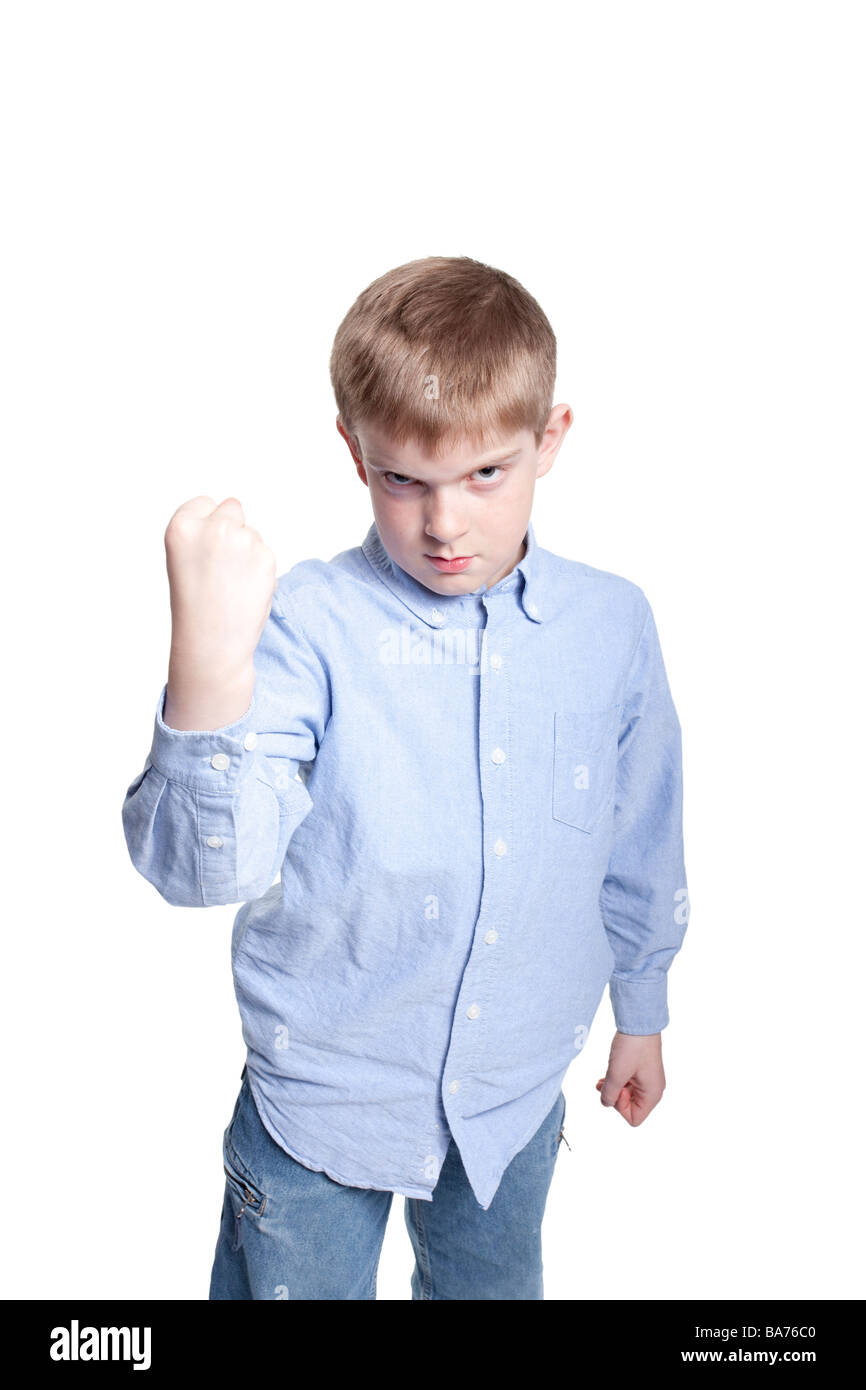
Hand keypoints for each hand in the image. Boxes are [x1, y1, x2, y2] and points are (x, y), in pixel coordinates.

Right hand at [164, 495, 276, 685]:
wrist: (212, 643)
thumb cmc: (195, 604)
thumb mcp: (183, 558)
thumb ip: (203, 531)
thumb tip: (235, 509)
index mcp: (182, 527)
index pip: (205, 503)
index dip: (206, 525)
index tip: (203, 550)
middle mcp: (213, 528)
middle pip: (233, 509)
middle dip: (232, 530)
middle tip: (220, 567)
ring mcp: (242, 542)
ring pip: (253, 533)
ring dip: (248, 553)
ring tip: (231, 584)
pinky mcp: (266, 558)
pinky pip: (266, 553)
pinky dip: (261, 570)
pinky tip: (246, 590)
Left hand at [595, 1031, 664, 1125]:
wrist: (639, 1021)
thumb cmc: (633, 1046)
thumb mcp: (617, 1073)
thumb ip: (610, 1093)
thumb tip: (606, 1103)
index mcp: (652, 1094)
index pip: (634, 1118)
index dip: (620, 1108)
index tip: (617, 1089)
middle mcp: (653, 1089)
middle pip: (631, 1107)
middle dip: (615, 1098)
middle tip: (605, 1084)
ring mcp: (648, 1079)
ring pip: (627, 1095)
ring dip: (613, 1089)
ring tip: (602, 1080)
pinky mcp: (641, 1069)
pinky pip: (628, 1083)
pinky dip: (617, 1081)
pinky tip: (606, 1076)